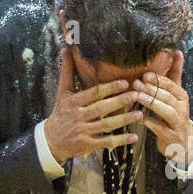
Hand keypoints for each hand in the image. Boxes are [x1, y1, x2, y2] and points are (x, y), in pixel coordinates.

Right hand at [42, 47, 144, 162]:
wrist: (52, 139)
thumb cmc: (61, 112)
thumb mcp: (62, 91)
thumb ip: (67, 71)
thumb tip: (66, 48)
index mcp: (73, 102)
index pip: (93, 93)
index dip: (109, 88)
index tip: (124, 82)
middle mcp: (78, 116)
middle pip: (101, 108)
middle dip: (120, 101)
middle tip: (137, 95)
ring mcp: (83, 131)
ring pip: (106, 125)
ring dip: (123, 120)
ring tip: (140, 114)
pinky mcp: (88, 144)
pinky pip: (106, 142)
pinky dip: (120, 140)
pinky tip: (134, 136)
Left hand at [136, 50, 192, 167]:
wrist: (182, 142)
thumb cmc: (174, 113)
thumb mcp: (175, 94)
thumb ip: (175, 73)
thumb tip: (176, 51)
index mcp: (182, 96)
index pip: (172, 85)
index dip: (159, 80)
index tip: (145, 73)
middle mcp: (182, 109)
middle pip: (169, 97)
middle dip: (153, 89)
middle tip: (137, 83)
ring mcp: (178, 123)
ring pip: (167, 111)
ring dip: (152, 103)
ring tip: (137, 96)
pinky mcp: (170, 137)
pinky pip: (159, 128)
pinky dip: (149, 121)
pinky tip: (137, 116)